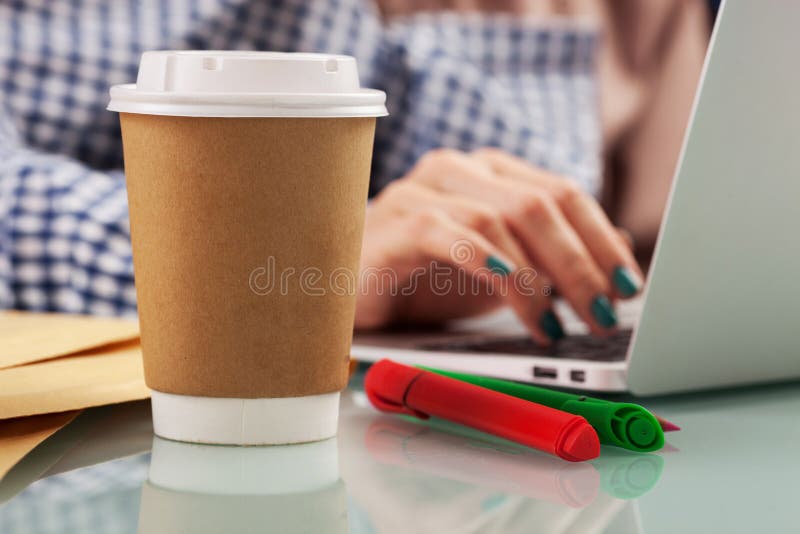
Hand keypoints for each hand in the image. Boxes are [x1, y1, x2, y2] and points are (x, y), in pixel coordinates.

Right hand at [355, 148, 642, 343]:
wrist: (348, 289)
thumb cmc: (423, 280)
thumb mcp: (498, 272)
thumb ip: (550, 255)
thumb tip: (620, 248)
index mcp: (491, 173)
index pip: (563, 194)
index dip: (601, 240)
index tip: (628, 286)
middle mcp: (460, 170)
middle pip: (539, 204)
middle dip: (580, 263)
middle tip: (602, 314)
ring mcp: (424, 190)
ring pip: (500, 219)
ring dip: (537, 279)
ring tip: (554, 325)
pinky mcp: (395, 222)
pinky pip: (449, 233)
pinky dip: (487, 263)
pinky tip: (512, 295)